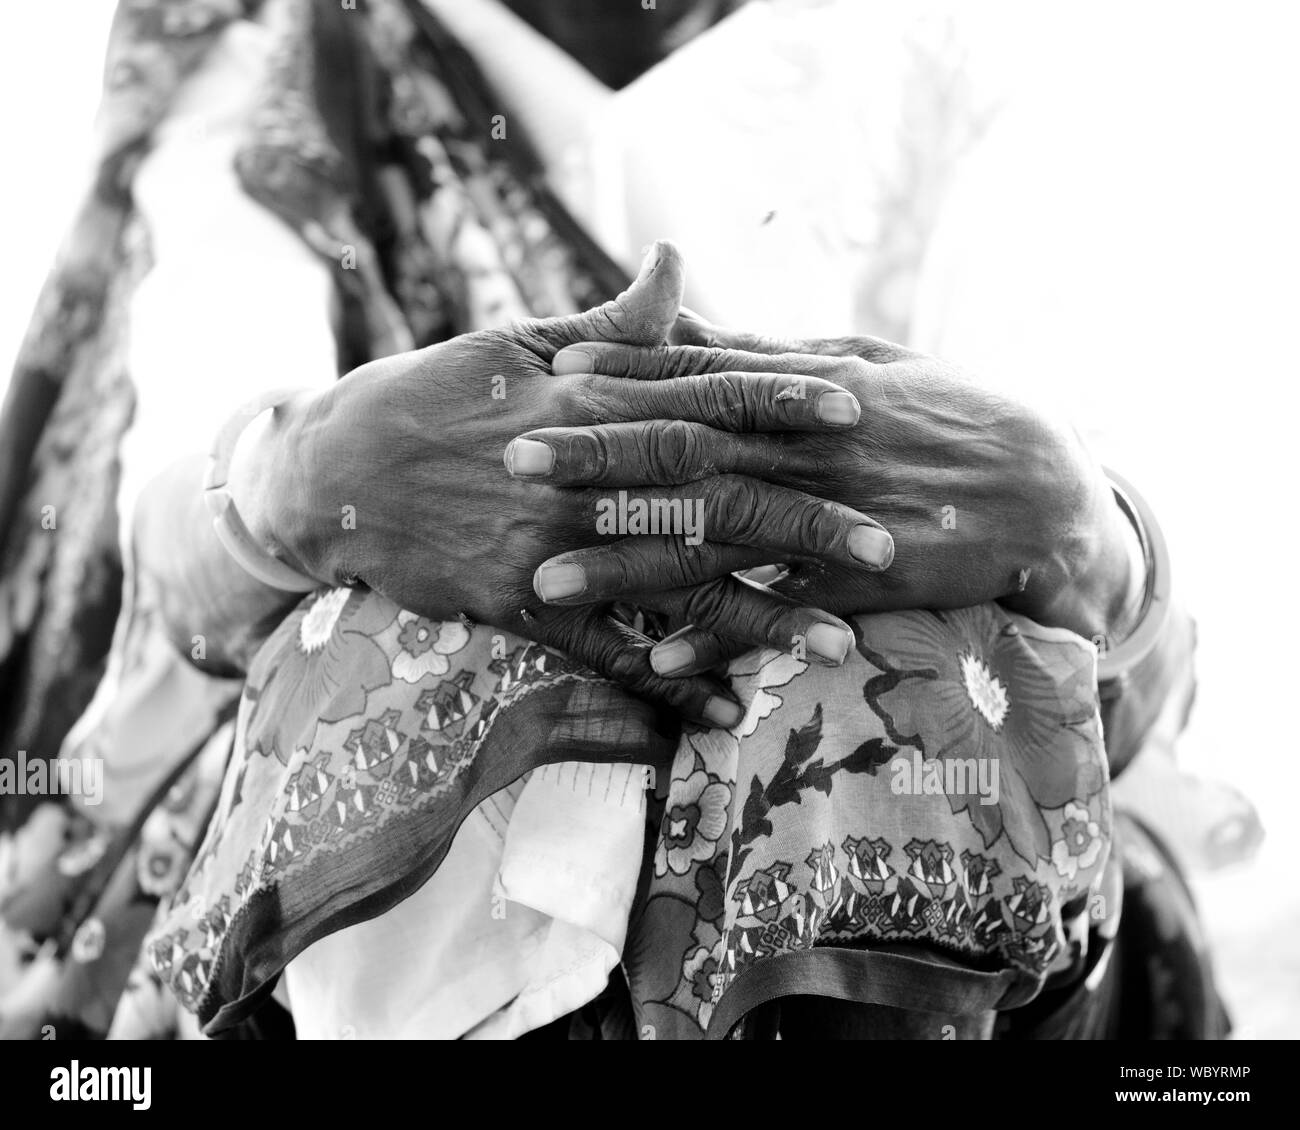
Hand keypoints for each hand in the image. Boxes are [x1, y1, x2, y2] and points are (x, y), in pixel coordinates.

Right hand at [230, 244, 893, 724]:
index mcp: (587, 397)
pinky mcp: (518, 603)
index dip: (781, 400)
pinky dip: (661, 685)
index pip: (702, 393)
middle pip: (711, 496)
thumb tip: (678, 260)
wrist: (336, 473)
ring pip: (671, 583)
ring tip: (839, 644)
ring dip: (758, 616)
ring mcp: (552, 544)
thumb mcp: (517, 340)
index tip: (856, 409)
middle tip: (886, 544)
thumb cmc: (432, 394)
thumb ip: (612, 318)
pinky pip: (601, 653)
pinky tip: (723, 712)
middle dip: (802, 520)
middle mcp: (581, 472)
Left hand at [522, 312, 1139, 674]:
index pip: (701, 373)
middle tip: (513, 459)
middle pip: (685, 452)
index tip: (551, 370)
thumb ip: (768, 352)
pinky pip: (773, 613)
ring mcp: (831, 517)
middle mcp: (809, 446)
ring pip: (711, 540)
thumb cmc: (946, 414)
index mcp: (808, 386)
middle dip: (596, 457)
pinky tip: (654, 662)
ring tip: (544, 582)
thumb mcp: (862, 362)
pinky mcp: (856, 582)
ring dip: (625, 565)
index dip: (624, 371)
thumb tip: (685, 322)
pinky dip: (718, 638)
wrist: (1042, 488)